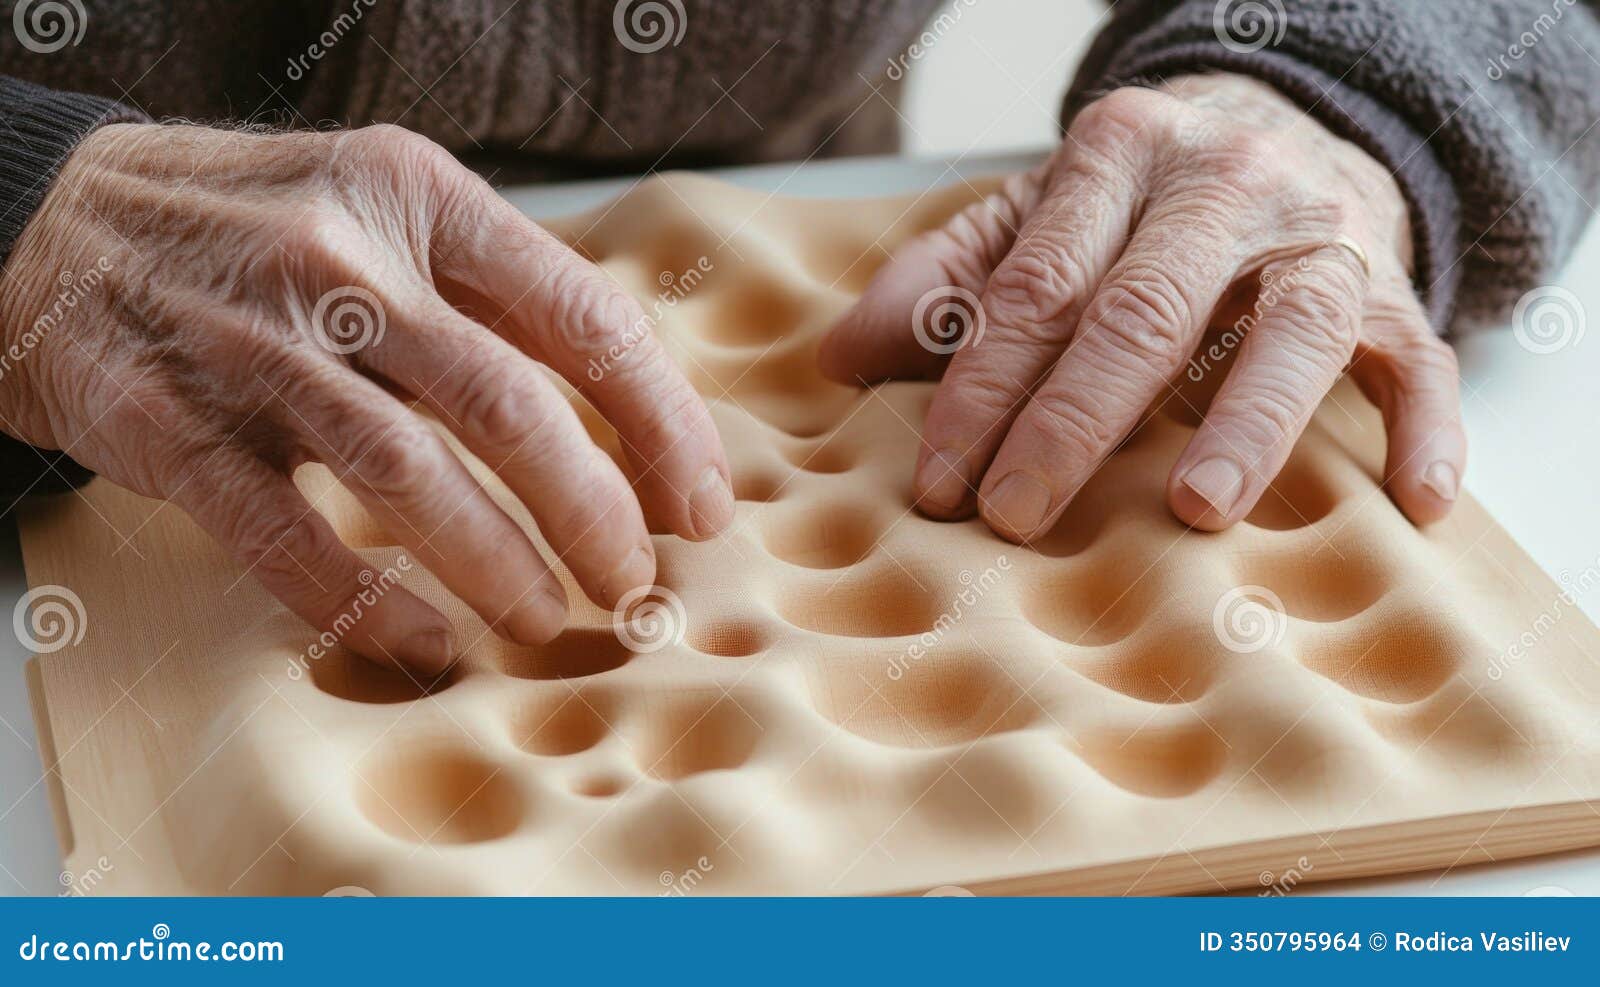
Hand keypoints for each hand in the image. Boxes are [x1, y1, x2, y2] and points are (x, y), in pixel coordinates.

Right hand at [0, 123, 732, 672]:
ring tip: (548, 619)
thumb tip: (634, 418)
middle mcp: (343, 259)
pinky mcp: (170, 424)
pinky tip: (431, 640)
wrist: (49, 222)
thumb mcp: (385, 207)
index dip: (660, 424)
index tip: (701, 503)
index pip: (581, 316)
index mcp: (419, 196)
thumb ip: (494, 292)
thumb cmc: (257, 228)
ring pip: (408, 472)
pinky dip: (367, 601)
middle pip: (508, 406)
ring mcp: (251, 343)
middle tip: (634, 581)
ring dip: (498, 563)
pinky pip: (285, 533)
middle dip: (595, 512)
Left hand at [820, 74, 1464, 540]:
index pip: (1039, 285)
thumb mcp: (1035, 218)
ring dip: (1246, 423)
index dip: (981, 386)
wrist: (1284, 128)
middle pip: (1145, 311)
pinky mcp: (1397, 292)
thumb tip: (838, 360)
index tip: (940, 480)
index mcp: (1122, 153)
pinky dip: (1425, 430)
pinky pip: (1420, 360)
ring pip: (1292, 329)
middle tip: (1017, 513)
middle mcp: (1227, 184)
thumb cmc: (1140, 204)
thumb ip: (942, 283)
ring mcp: (1323, 235)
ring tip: (1195, 507)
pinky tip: (1411, 504)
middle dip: (1072, 421)